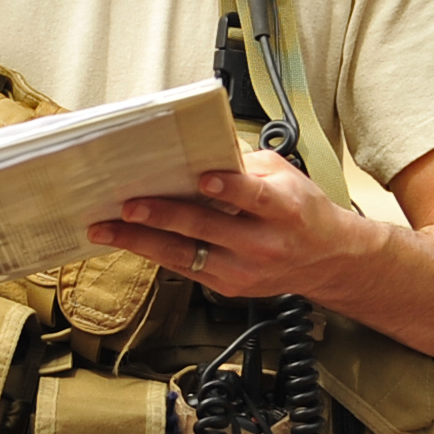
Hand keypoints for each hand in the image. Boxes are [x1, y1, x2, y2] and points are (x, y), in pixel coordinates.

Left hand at [90, 147, 374, 304]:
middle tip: (126, 205)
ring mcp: (244, 269)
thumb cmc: (301, 211)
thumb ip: (246, 165)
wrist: (326, 261)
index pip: (255, 197)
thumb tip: (201, 147)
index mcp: (283, 209)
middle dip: (161, 216)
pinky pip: (185, 268)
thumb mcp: (285, 176)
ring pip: (185, 255)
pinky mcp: (228, 286)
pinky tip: (128, 241)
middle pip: (206, 228)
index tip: (202, 179)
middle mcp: (263, 243)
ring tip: (106, 230)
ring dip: (141, 242)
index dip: (229, 189)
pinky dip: (154, 253)